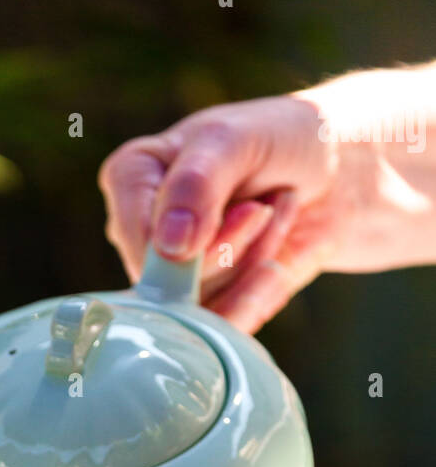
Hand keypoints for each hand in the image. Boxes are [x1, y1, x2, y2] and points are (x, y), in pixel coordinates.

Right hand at [99, 65, 435, 332]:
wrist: (335, 174)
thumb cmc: (283, 139)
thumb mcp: (239, 140)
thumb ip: (197, 183)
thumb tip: (168, 248)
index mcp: (131, 179)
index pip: (142, 238)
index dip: (202, 237)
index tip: (250, 205)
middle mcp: (141, 233)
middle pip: (172, 281)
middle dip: (235, 250)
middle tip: (265, 207)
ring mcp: (171, 276)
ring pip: (201, 307)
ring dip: (254, 265)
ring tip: (274, 218)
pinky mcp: (205, 306)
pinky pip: (225, 328)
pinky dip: (262, 296)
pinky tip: (279, 263)